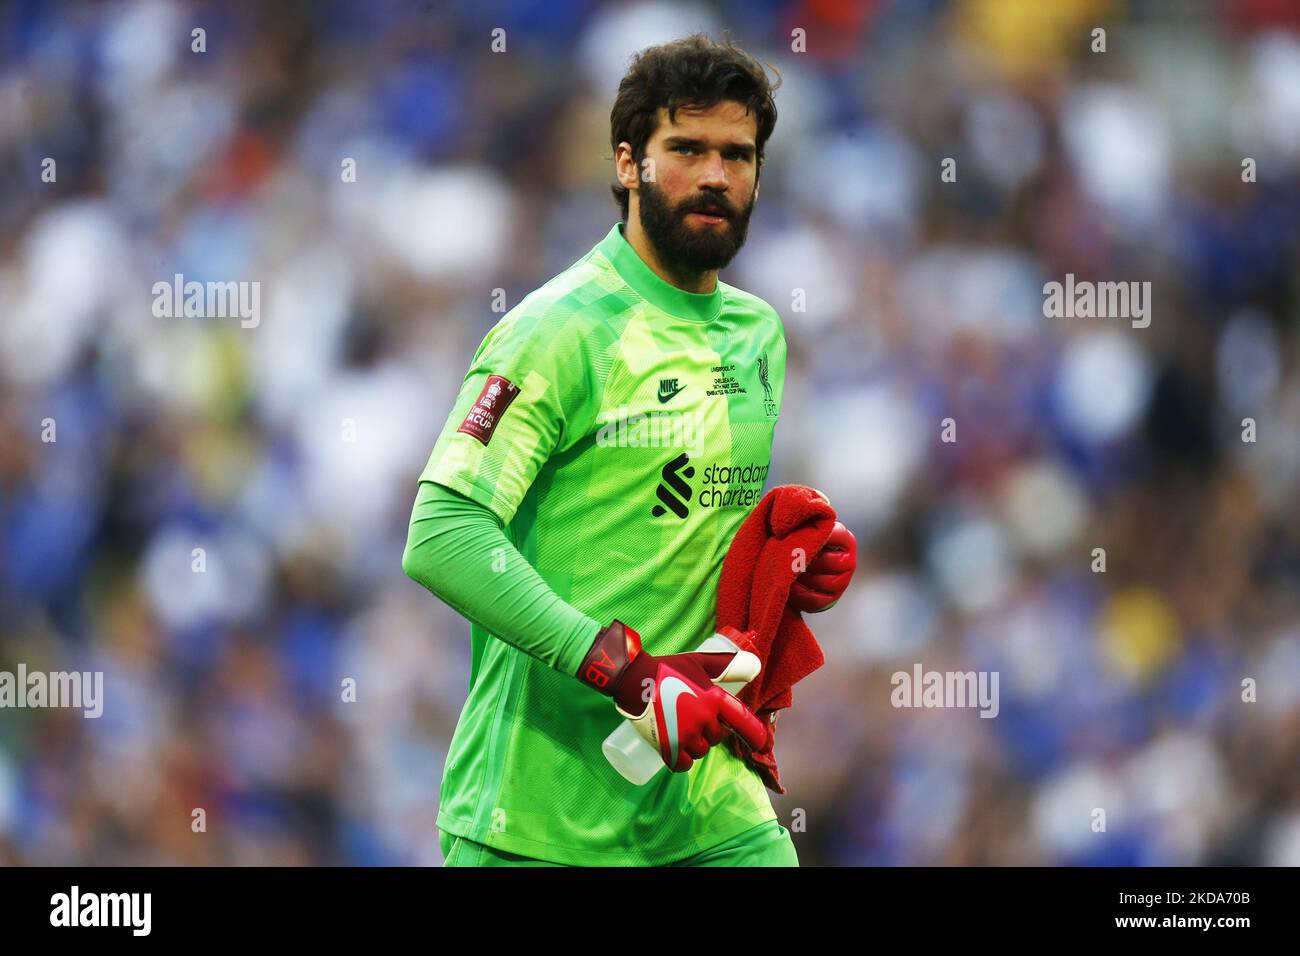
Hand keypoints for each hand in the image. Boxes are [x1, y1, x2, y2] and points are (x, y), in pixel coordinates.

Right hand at [579, 620, 770, 771]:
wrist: (634, 679)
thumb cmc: (668, 669)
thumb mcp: (700, 662)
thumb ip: (727, 665)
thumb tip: (756, 666)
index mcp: (714, 699)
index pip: (742, 721)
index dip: (756, 736)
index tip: (762, 745)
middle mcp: (703, 719)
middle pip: (717, 737)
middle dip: (709, 730)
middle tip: (692, 716)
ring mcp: (685, 735)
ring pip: (701, 751)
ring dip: (695, 745)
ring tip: (680, 727)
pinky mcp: (667, 747)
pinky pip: (684, 764)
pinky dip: (682, 760)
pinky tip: (676, 748)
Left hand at [789, 520, 856, 612]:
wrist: (797, 563)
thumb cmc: (801, 540)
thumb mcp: (806, 526)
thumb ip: (806, 520)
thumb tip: (796, 513)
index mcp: (845, 539)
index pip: (834, 535)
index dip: (815, 536)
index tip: (798, 538)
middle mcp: (849, 560)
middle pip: (831, 562)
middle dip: (808, 561)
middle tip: (791, 558)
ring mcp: (842, 581)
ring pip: (825, 582)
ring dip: (804, 578)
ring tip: (788, 571)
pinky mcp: (831, 598)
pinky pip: (817, 600)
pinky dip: (801, 595)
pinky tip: (790, 587)